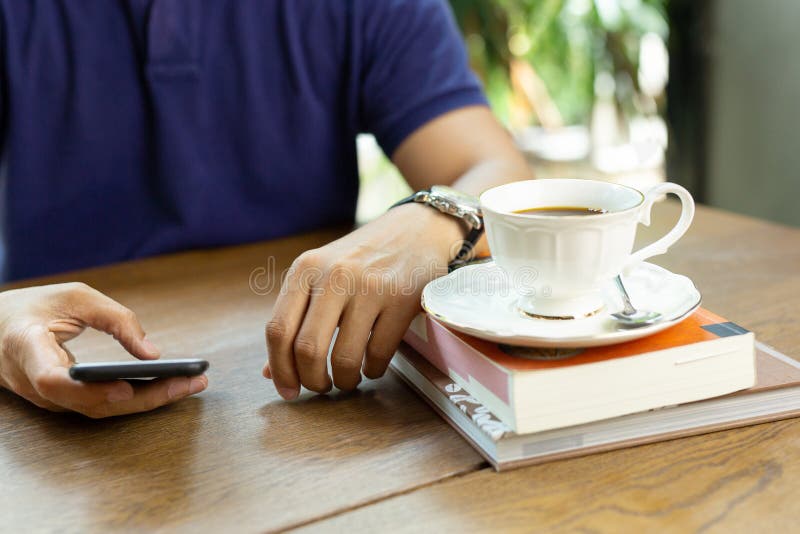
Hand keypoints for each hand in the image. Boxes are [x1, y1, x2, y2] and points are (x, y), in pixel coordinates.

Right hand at [0, 283, 206, 416]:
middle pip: (90, 403)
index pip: (51, 379)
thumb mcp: (75, 297)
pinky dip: (136, 399)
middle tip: (191, 383)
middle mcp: (33, 381)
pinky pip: (99, 406)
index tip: (125, 388)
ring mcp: (45, 398)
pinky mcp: (61, 402)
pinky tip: (168, 387)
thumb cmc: (35, 307)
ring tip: (192, 383)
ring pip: (99, 410)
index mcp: (26, 347)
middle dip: (145, 398)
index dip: (89, 389)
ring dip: (148, 400)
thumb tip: (154, 353)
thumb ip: (116, 319)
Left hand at [264, 203, 463, 397]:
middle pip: (307, 349)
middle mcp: (334, 275)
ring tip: (348, 379)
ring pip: (344, 358)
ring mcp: (370, 287)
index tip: (288, 391)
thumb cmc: (361, 260)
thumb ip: (294, 319)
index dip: (279, 369)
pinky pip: (378, 354)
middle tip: (320, 388)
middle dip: (312, 381)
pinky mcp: (401, 300)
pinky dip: (373, 370)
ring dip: (344, 381)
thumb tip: (269, 372)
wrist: (417, 231)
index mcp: (305, 269)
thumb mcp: (321, 276)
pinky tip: (372, 365)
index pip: (278, 330)